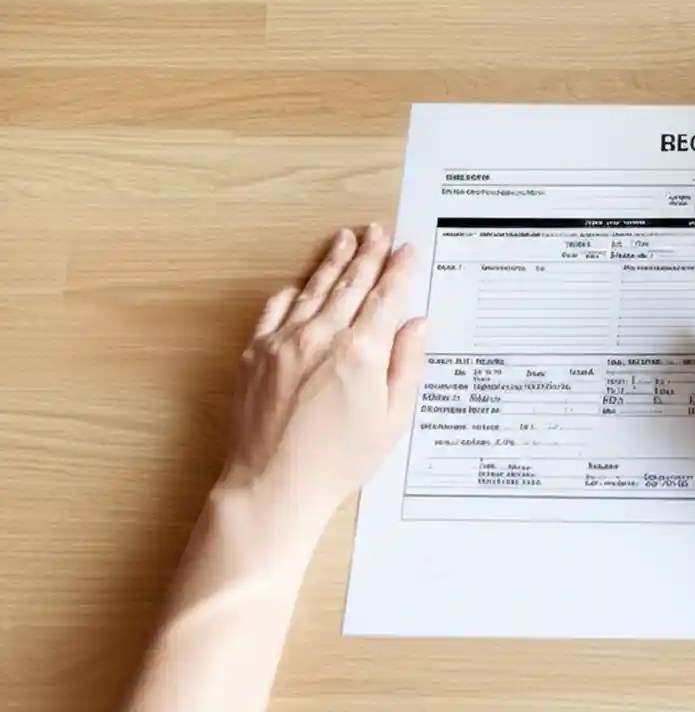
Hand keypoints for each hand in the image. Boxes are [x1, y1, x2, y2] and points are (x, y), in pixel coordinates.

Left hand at [220, 223, 425, 517]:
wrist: (274, 485)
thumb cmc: (338, 461)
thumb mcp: (391, 420)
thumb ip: (407, 366)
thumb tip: (417, 325)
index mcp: (362, 352)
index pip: (386, 297)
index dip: (399, 270)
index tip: (407, 250)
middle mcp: (322, 336)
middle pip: (351, 283)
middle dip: (368, 254)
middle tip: (377, 231)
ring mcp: (284, 341)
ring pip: (314, 289)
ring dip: (333, 262)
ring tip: (346, 240)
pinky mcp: (256, 353)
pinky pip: (276, 309)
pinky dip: (293, 292)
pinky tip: (301, 284)